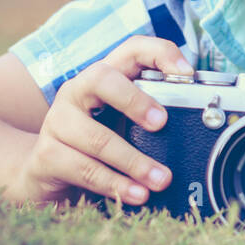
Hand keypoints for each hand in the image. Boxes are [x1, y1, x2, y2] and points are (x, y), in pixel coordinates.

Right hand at [10, 36, 190, 206]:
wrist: (42, 174)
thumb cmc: (95, 144)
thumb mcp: (124, 124)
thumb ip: (153, 116)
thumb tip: (202, 124)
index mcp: (102, 79)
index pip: (131, 50)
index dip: (160, 54)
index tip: (187, 74)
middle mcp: (76, 92)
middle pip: (102, 78)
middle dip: (134, 99)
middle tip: (162, 122)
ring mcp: (57, 122)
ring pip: (97, 138)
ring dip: (134, 161)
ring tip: (161, 179)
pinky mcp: (47, 156)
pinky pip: (84, 170)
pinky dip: (115, 184)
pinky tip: (137, 194)